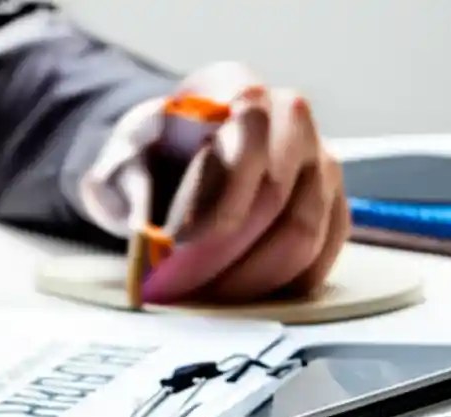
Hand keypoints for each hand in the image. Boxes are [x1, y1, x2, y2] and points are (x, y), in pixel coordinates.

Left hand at [88, 62, 349, 303]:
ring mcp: (317, 155)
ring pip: (304, 227)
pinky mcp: (331, 199)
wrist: (170, 157)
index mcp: (231, 85)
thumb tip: (148, 231)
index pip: (245, 138)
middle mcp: (287, 113)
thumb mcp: (119, 160)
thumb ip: (128, 185)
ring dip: (252, 275)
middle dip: (226, 250)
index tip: (178, 244)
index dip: (215, 201)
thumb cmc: (146, 155)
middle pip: (276, 191)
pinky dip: (284, 282)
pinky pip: (324, 249)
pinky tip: (242, 297)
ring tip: (204, 296)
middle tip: (183, 285)